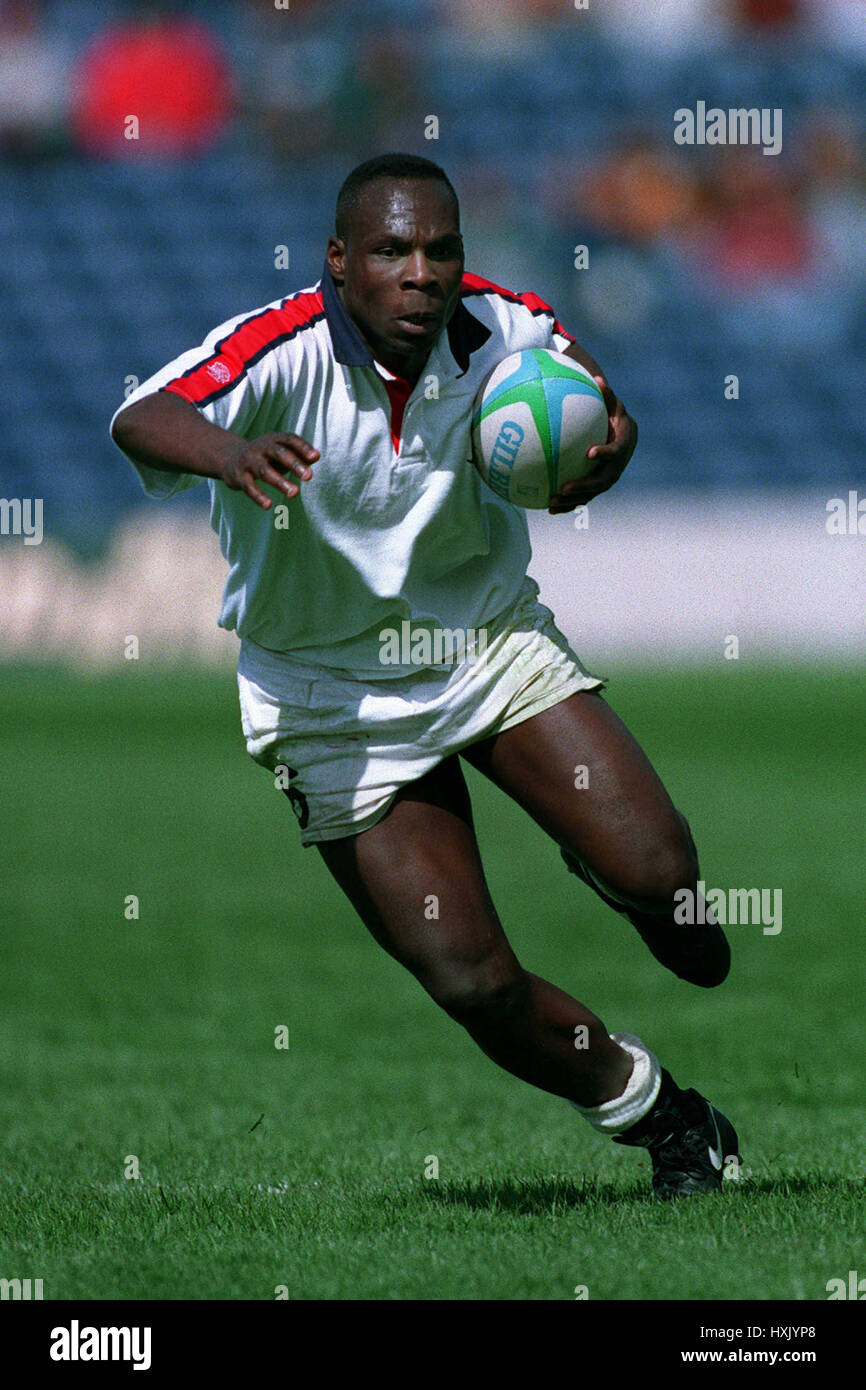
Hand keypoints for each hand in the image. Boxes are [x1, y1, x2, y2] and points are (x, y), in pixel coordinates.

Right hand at [221, 433, 318, 509]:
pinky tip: (268, 506)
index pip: (290, 439)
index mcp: (273, 440)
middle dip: (294, 464)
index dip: (302, 447)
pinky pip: (249, 486)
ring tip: (294, 493)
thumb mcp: (282, 454)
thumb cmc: (266, 459)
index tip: (315, 457)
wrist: (231, 460)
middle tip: (309, 477)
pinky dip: (258, 496)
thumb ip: (299, 455)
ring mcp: (248, 461)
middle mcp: (260, 447)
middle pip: (278, 452)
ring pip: (264, 470)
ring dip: (279, 482)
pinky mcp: (239, 476)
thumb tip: (316, 456)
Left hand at [548, 377, 636, 513]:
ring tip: (551, 504)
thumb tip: (597, 378)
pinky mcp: (598, 485)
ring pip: (592, 493)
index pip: (616, 451)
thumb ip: (606, 393)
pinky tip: (548, 507)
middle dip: (584, 486)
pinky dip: (568, 503)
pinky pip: (584, 496)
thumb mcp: (612, 402)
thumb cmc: (612, 412)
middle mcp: (618, 465)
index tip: (589, 453)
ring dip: (572, 501)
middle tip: (563, 487)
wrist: (623, 432)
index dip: (605, 453)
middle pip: (603, 480)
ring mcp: (609, 477)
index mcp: (624, 444)